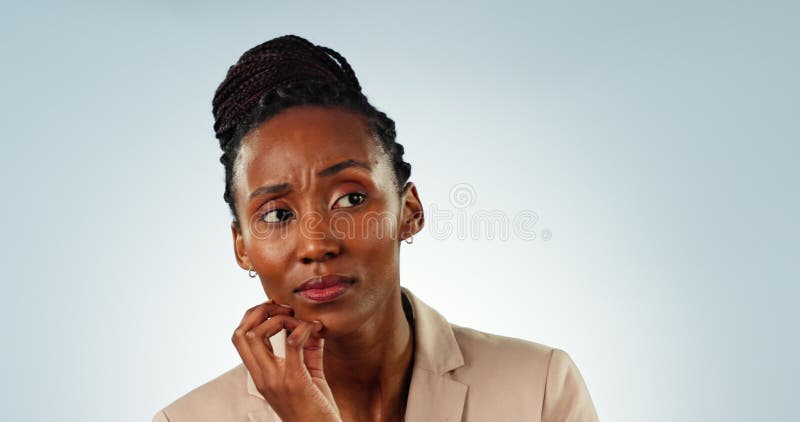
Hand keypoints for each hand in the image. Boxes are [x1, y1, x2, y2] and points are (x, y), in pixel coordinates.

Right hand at [232, 301, 340, 421]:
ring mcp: (275, 379)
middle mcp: (262, 377)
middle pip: (241, 333)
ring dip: (279, 318)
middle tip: (284, 308)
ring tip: (299, 320)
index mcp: (261, 375)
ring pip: (255, 335)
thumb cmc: (317, 407)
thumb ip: (308, 349)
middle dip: (259, 311)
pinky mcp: (295, 381)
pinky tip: (313, 329)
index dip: (253, 316)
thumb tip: (312, 324)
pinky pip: (292, 343)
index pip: (240, 339)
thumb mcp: (308, 374)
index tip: (276, 309)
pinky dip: (302, 328)